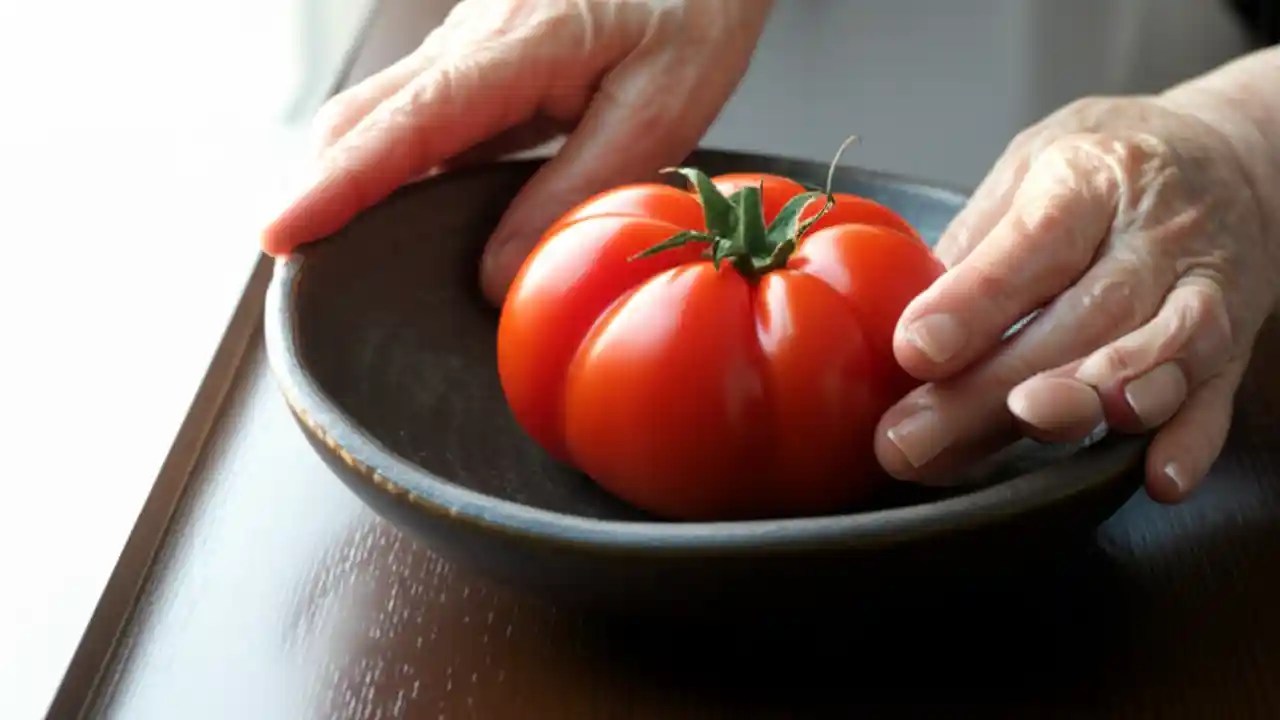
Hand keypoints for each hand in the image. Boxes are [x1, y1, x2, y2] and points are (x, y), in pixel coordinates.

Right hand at [260, 0, 771, 304]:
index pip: (406, 122)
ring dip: (350, 178)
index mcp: (515, 46)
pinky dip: (394, 166)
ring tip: (332, 244)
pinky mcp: (481, 59)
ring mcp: (470, 45)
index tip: (282, 232)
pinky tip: (402, 210)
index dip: (338, 184)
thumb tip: (497, 276)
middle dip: (318, 186)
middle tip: (293, 257)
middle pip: (363, 114)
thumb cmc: (692, 12)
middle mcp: (473, 39)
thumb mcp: (660, 110)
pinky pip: (419, 117)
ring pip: (382, 114)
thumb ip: (575, 193)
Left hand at [875, 93, 1279, 502]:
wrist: (1237, 156)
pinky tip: (1156, 475)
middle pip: (1080, 318)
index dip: (974, 301)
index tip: (915, 351)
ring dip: (1091, 399)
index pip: (1033, 243)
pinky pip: (1216, 396)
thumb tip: (910, 332)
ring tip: (1030, 424)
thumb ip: (975, 247)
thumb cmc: (1109, 169)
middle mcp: (1156, 236)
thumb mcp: (1030, 167)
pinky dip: (1189, 439)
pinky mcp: (1235, 344)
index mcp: (1091, 180)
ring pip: (1154, 354)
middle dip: (992, 386)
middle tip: (914, 438)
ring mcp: (1205, 290)